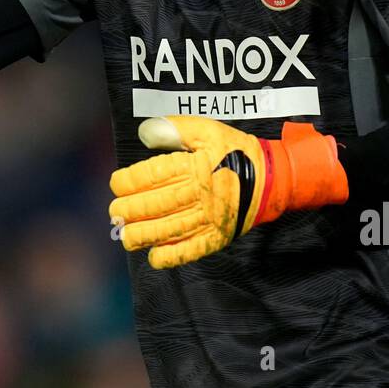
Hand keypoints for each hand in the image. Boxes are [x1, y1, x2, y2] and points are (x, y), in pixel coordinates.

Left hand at [109, 116, 347, 269]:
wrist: (273, 177)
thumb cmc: (235, 151)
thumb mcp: (208, 130)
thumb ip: (176, 129)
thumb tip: (144, 133)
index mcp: (195, 165)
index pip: (154, 175)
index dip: (129, 181)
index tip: (117, 184)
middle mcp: (200, 193)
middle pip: (157, 204)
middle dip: (131, 210)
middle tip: (115, 212)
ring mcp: (210, 218)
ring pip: (170, 229)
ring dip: (144, 235)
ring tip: (127, 237)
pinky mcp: (219, 236)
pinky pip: (193, 249)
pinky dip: (173, 256)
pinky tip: (154, 258)